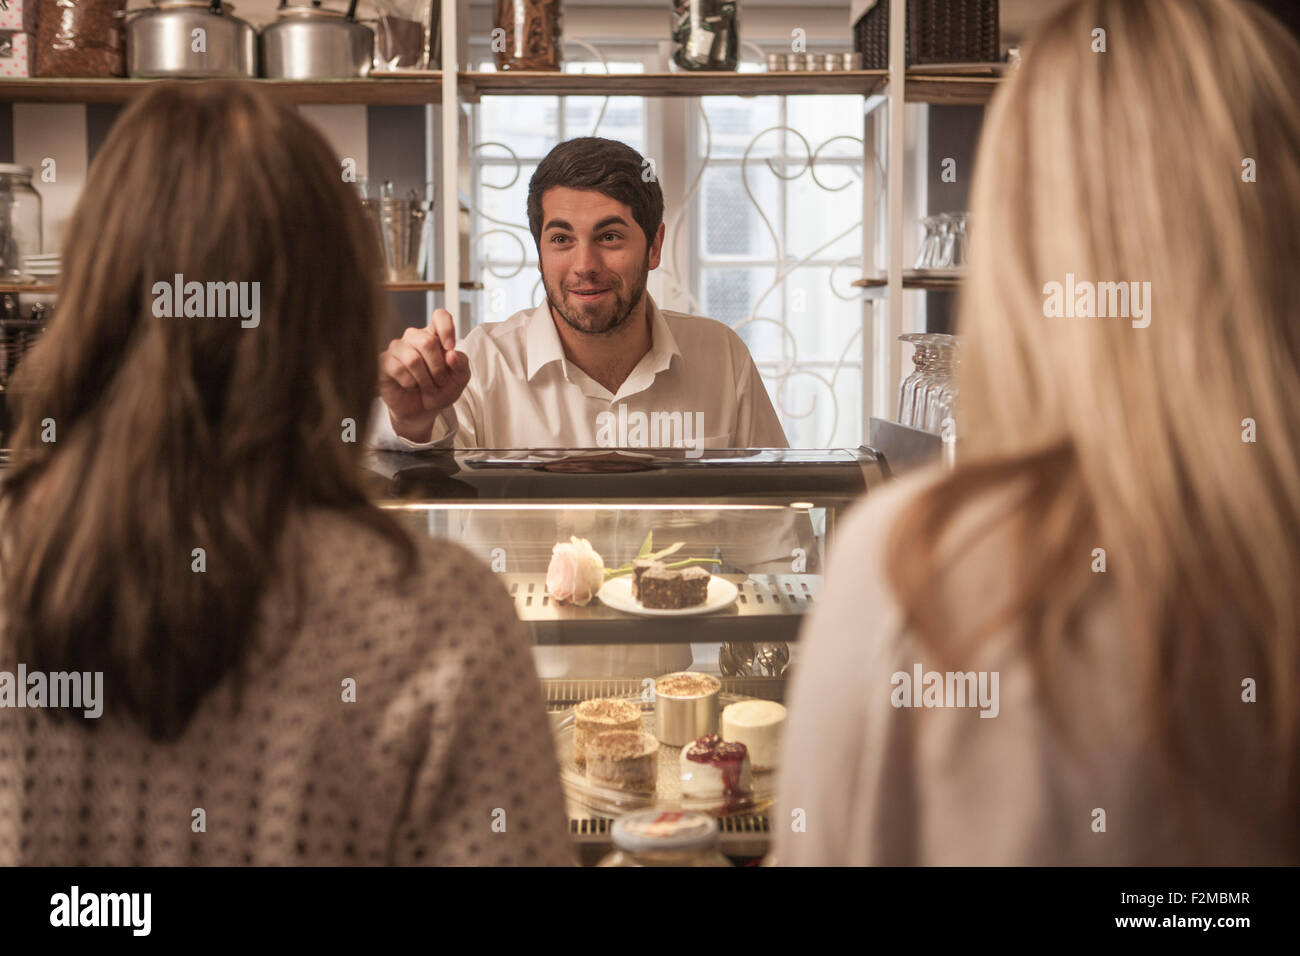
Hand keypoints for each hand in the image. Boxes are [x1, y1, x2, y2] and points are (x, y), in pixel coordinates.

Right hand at [378, 308, 471, 442]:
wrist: (423, 411)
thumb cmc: (440, 390)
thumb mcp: (459, 379)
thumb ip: (461, 364)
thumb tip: (452, 354)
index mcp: (434, 335)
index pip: (440, 316)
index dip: (446, 329)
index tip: (450, 348)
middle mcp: (414, 337)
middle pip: (427, 341)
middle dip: (438, 368)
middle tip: (440, 381)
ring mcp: (397, 348)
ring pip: (413, 358)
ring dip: (425, 380)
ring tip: (427, 387)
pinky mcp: (384, 362)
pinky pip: (398, 368)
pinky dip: (410, 383)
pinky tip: (411, 386)